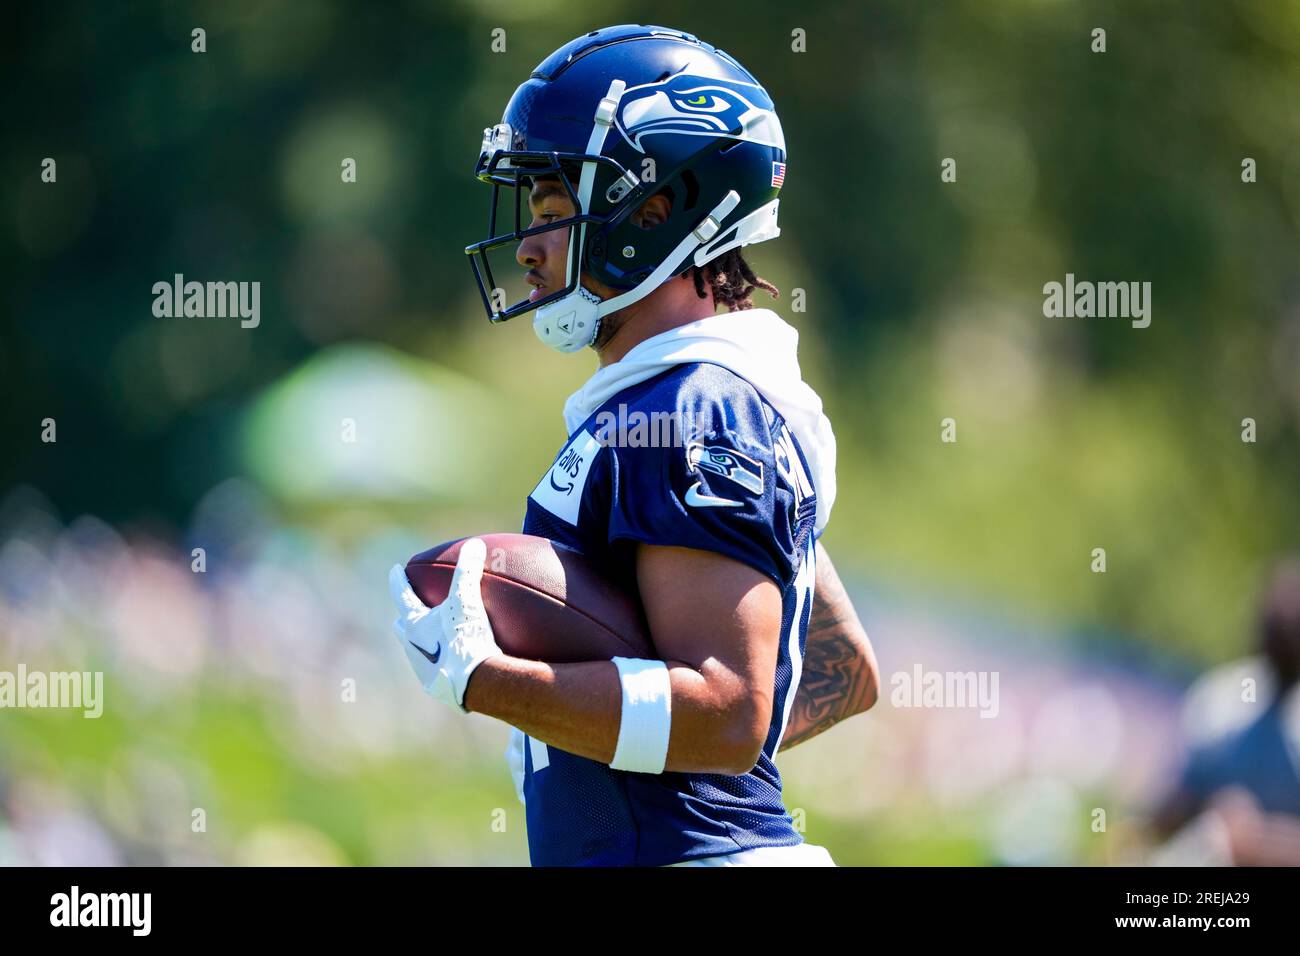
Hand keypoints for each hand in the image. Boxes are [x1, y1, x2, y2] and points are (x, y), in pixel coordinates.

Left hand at [388, 538, 500, 711]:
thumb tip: (474, 544)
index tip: (396, 570)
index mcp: (415, 624)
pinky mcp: (438, 687)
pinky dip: (441, 660)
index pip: (402, 595)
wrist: (476, 683)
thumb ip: (468, 572)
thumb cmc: (466, 640)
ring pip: (415, 651)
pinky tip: (454, 660)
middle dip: (404, 617)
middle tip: (409, 609)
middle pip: (402, 628)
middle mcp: (413, 647)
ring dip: (419, 641)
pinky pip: (436, 668)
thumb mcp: (467, 601)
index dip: (398, 581)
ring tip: (432, 635)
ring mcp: (424, 669)